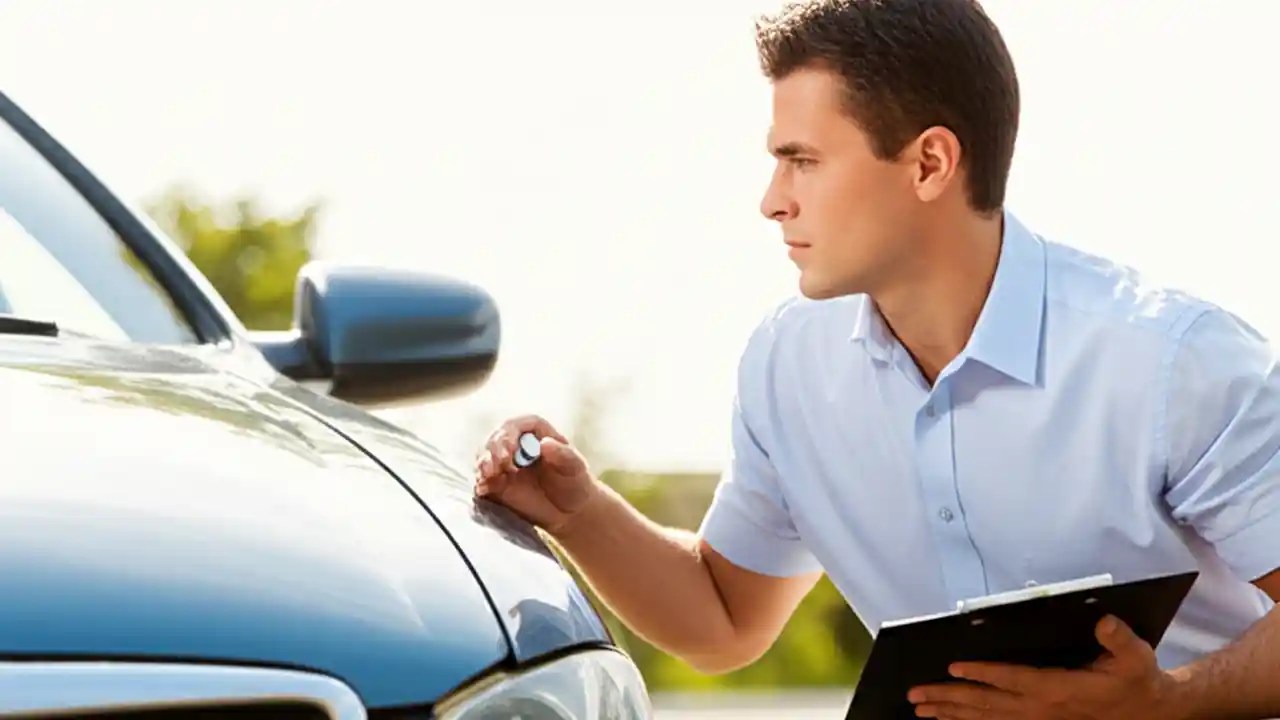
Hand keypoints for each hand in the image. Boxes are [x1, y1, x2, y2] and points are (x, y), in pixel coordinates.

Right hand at [473, 414, 597, 535]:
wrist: (570, 511)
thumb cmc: (575, 482)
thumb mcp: (575, 467)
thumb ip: (562, 454)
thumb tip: (544, 443)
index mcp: (534, 432)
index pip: (516, 424)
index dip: (508, 434)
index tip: (509, 450)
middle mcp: (515, 444)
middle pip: (495, 439)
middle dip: (493, 450)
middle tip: (499, 465)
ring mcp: (504, 463)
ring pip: (485, 457)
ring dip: (484, 464)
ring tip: (489, 475)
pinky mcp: (497, 483)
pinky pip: (483, 480)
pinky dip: (481, 483)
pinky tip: (483, 489)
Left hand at [907, 615, 1183, 718]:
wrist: (1149, 712)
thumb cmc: (1136, 680)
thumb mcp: (1136, 656)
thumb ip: (1119, 639)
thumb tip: (1104, 621)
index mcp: (1060, 689)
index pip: (1014, 680)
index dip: (983, 673)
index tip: (954, 667)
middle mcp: (1042, 708)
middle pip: (987, 703)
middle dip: (949, 698)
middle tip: (916, 694)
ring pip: (986, 717)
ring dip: (951, 713)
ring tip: (921, 708)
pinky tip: (948, 719)